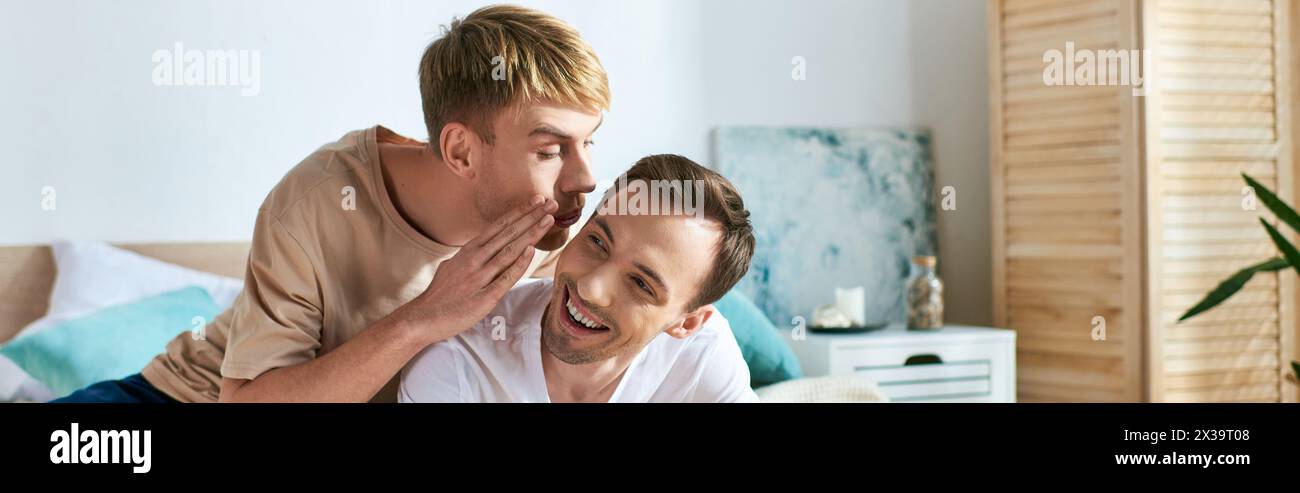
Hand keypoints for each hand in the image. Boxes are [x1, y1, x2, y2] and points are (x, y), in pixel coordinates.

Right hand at [404, 195, 557, 341]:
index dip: (519, 212)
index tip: (537, 201)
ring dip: (530, 234)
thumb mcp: (452, 266)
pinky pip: (504, 278)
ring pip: (509, 251)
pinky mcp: (484, 297)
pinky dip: (518, 264)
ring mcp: (479, 277)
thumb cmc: (439, 294)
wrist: (422, 318)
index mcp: (469, 251)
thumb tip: (479, 250)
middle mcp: (475, 259)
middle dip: (531, 217)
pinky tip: (531, 252)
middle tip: (551, 202)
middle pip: (508, 233)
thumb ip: (469, 257)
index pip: (499, 226)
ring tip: (548, 220)